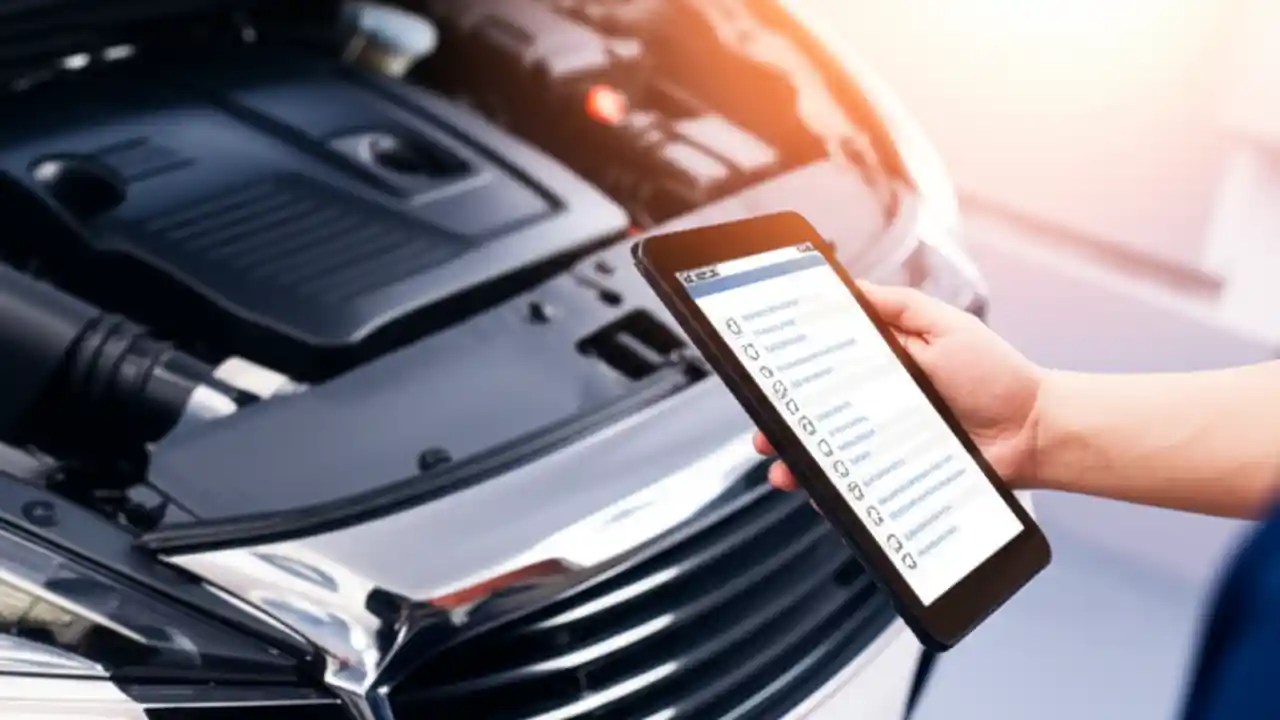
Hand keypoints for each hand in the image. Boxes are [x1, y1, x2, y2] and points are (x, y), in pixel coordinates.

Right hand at [754, 282, 1045, 492]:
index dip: (790, 370)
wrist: (1034, 432)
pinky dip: (831, 492)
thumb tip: (846, 286)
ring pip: (827, 454)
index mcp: (880, 363)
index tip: (762, 373)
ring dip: (797, 461)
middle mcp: (874, 404)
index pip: (822, 365)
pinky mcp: (896, 477)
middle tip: (762, 430)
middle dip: (779, 422)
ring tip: (781, 468)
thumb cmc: (995, 374)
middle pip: (814, 413)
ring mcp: (883, 443)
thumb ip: (897, 306)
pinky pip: (855, 487)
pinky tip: (815, 492)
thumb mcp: (944, 325)